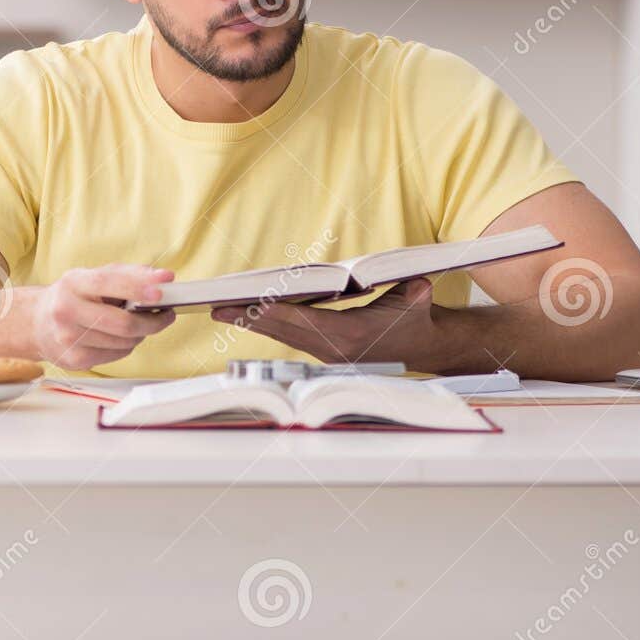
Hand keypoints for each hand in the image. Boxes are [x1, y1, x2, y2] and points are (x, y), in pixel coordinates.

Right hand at [22, 265, 176, 369]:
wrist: (37, 323)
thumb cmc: (73, 296)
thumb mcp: (93, 276)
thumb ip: (127, 274)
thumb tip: (162, 278)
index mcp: (73, 283)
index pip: (108, 283)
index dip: (137, 287)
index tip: (162, 289)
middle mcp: (66, 310)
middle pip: (122, 323)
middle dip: (152, 321)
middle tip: (166, 314)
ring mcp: (68, 338)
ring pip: (123, 342)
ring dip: (140, 334)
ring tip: (139, 324)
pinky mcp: (74, 359)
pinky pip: (116, 356)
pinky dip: (126, 346)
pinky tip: (119, 338)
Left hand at [210, 278, 434, 364]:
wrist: (422, 344)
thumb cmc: (415, 316)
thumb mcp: (417, 299)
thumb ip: (414, 293)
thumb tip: (415, 286)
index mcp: (353, 336)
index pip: (308, 323)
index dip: (279, 313)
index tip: (252, 306)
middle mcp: (334, 349)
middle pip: (284, 332)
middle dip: (250, 319)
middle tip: (218, 308)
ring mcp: (326, 353)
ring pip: (282, 336)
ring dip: (251, 324)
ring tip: (221, 311)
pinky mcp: (323, 351)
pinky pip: (288, 337)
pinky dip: (266, 326)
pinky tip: (245, 316)